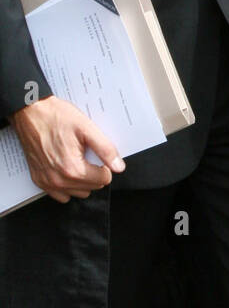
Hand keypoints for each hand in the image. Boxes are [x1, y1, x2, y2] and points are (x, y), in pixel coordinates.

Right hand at [10, 96, 124, 203]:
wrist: (30, 113)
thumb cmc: (56, 117)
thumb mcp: (87, 128)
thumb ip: (105, 149)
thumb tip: (118, 166)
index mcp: (73, 168)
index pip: (104, 179)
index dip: (105, 166)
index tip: (97, 155)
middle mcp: (59, 180)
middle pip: (92, 187)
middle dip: (94, 173)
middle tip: (86, 154)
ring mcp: (47, 182)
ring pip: (77, 193)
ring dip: (82, 181)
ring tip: (77, 161)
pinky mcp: (38, 180)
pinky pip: (60, 194)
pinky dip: (67, 185)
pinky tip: (66, 169)